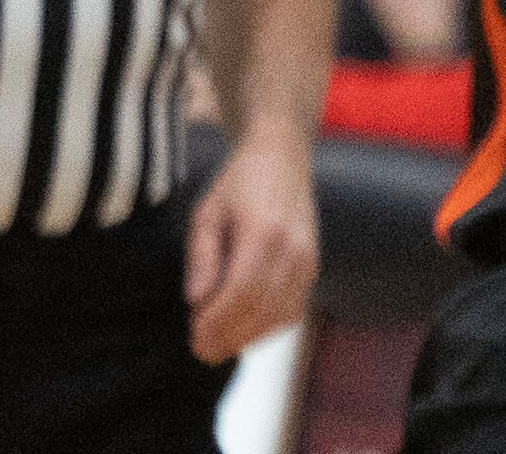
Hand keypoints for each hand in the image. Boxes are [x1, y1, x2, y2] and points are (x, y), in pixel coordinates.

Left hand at [183, 124, 318, 364]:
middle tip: (200, 349)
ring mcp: (308, 258)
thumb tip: (197, 301)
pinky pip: (294, 310)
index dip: (215, 323)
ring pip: (278, 316)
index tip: (192, 336)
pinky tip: (246, 327)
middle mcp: (293, 249)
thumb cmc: (240, 183)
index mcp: (264, 233)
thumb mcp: (207, 213)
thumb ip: (201, 258)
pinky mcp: (313, 265)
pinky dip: (269, 327)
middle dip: (227, 337)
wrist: (282, 156)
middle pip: (259, 311)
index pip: (240, 295)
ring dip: (247, 337)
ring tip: (218, 342)